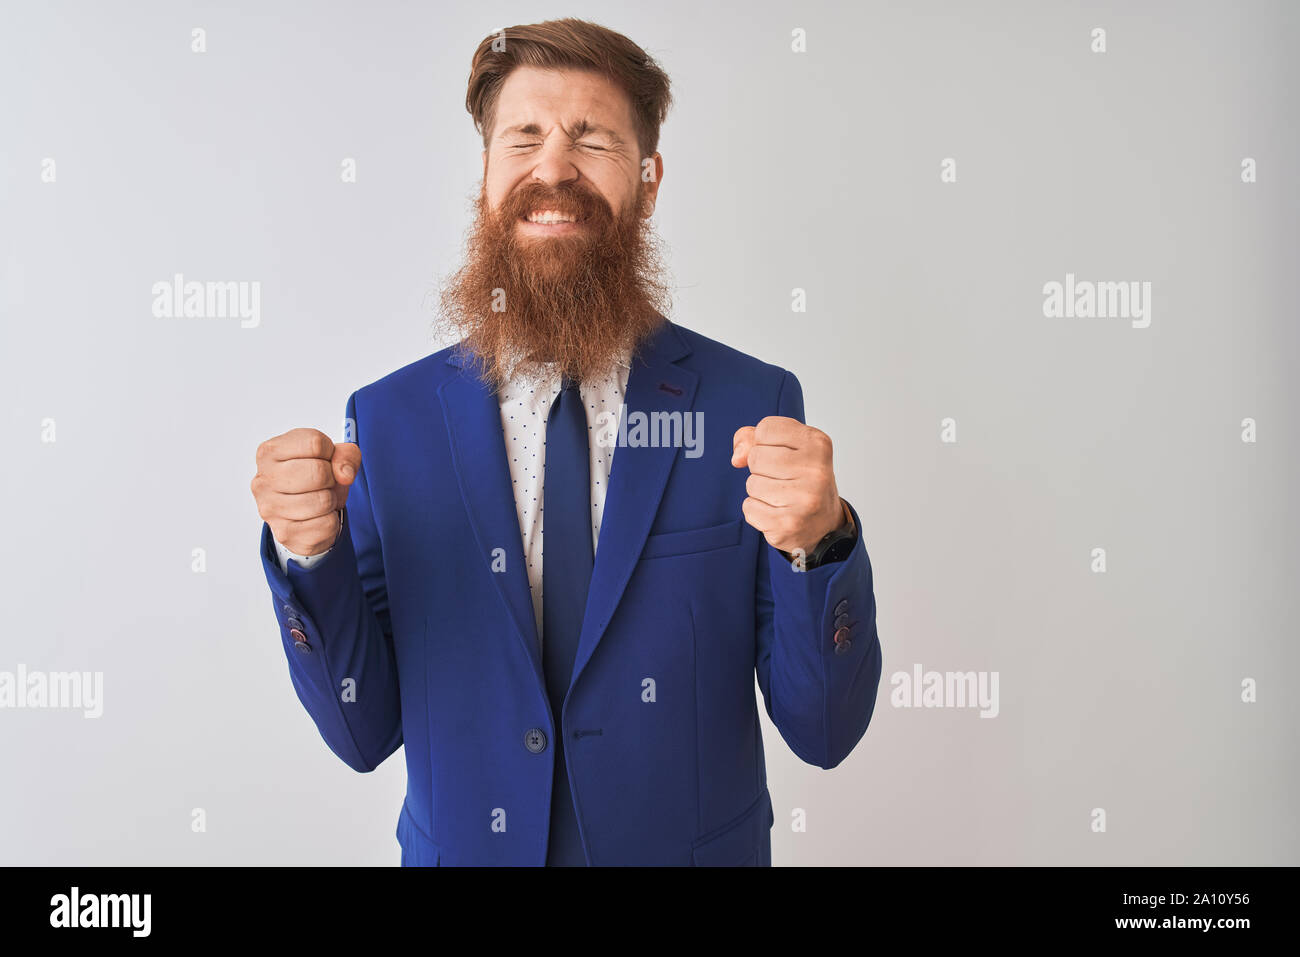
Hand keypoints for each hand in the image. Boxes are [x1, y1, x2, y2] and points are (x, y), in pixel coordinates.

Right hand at [251, 428, 359, 555]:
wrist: (303, 513)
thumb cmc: (313, 478)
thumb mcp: (333, 456)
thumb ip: (346, 455)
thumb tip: (345, 474)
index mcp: (269, 452)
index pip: (315, 443)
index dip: (330, 452)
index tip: (324, 459)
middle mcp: (263, 480)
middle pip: (319, 472)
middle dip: (331, 478)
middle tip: (323, 483)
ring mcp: (270, 509)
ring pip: (323, 500)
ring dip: (331, 500)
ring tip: (319, 499)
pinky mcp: (285, 534)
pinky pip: (327, 525)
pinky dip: (331, 521)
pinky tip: (317, 517)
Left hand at [732, 416, 843, 555]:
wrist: (825, 523)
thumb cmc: (803, 479)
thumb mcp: (789, 447)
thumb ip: (755, 439)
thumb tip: (737, 458)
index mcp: (817, 444)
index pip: (765, 429)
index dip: (764, 442)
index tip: (783, 453)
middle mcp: (815, 471)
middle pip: (756, 457)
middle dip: (760, 468)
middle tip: (783, 478)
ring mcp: (803, 500)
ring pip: (751, 483)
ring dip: (759, 491)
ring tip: (782, 496)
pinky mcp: (787, 525)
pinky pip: (749, 508)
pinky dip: (757, 511)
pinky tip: (777, 512)